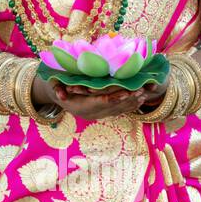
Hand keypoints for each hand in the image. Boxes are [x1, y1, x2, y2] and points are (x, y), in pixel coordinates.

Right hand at [41, 74, 166, 120]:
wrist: (59, 96)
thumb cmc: (57, 87)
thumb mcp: (54, 86)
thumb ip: (57, 89)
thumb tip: (60, 93)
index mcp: (82, 107)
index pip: (102, 102)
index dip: (115, 98)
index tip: (128, 92)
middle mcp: (92, 113)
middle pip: (114, 107)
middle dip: (129, 100)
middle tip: (142, 91)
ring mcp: (98, 114)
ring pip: (118, 110)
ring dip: (132, 103)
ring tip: (145, 94)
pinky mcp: (103, 113)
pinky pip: (119, 111)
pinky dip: (129, 105)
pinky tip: (140, 99)